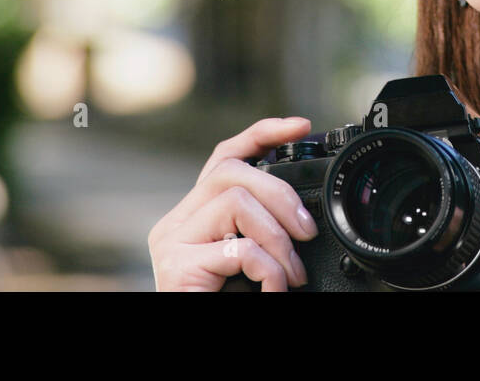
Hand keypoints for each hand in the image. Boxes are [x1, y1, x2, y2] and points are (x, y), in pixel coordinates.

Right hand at [148, 117, 319, 290]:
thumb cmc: (225, 305)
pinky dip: (267, 269)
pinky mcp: (176, 266)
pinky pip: (236, 248)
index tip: (301, 125)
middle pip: (231, 171)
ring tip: (291, 273)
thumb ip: (260, 235)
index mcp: (194, 217)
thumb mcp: (248, 264)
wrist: (193, 353)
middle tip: (307, 232)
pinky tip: (275, 290)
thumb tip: (306, 217)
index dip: (262, 134)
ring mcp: (171, 243)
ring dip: (277, 236)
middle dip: (281, 194)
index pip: (224, 157)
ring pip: (234, 199)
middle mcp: (175, 223)